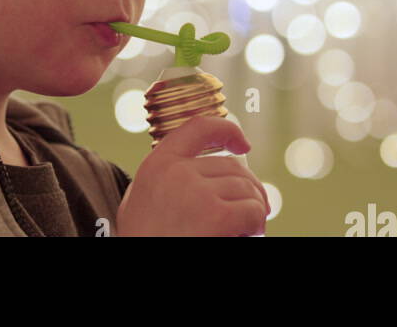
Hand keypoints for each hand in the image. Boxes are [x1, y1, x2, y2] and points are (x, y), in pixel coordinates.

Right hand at [115, 115, 269, 235]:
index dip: (227, 131)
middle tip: (252, 211)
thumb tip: (199, 171)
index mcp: (157, 164)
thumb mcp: (140, 199)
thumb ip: (165, 179)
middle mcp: (176, 172)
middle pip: (231, 166)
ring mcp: (197, 192)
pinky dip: (256, 224)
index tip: (243, 145)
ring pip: (246, 189)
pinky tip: (246, 235)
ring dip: (254, 209)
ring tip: (246, 229)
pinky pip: (252, 210)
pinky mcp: (216, 216)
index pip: (199, 127)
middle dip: (249, 188)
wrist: (143, 270)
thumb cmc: (144, 239)